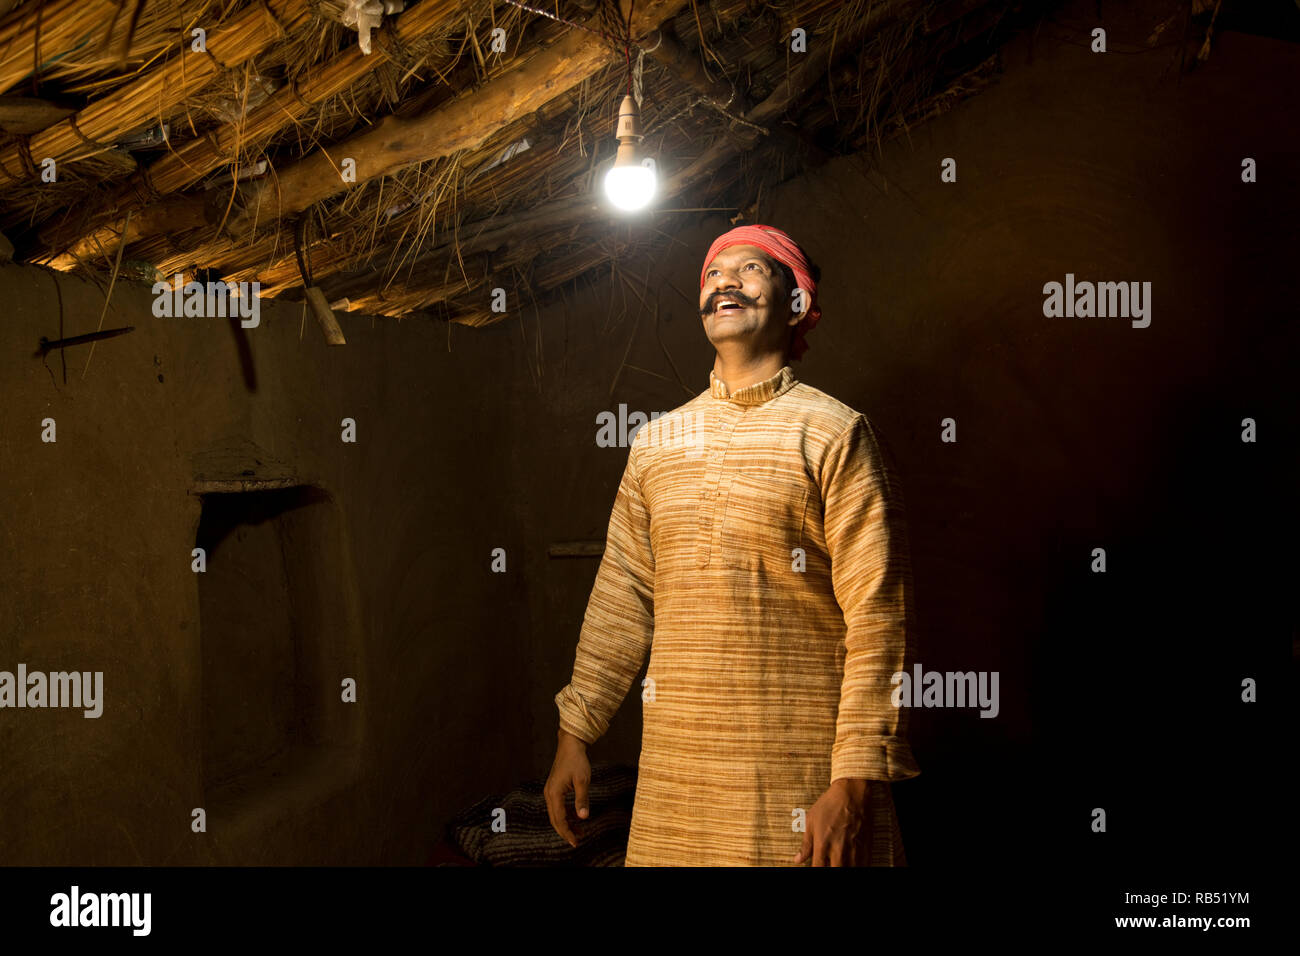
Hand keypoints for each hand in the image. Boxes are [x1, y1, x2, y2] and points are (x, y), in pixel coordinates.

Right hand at [544, 728, 591, 847]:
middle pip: (555, 819)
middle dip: (565, 832)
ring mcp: (550, 791)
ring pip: (556, 814)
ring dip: (566, 824)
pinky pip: (558, 807)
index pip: (559, 819)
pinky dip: (566, 814)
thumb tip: (583, 817)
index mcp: (554, 793)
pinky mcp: (554, 789)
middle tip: (577, 841)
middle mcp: (549, 794)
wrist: (570, 745)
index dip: (567, 833)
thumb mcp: (582, 780)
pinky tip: (576, 817)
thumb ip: (582, 799)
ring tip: (580, 831)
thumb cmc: (577, 761)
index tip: (575, 842)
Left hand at [792, 778, 874, 865]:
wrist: (852, 793)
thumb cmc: (829, 804)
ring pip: (850, 870)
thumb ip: (805, 844)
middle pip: (835, 871)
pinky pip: (864, 865)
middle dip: (831, 870)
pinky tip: (852, 864)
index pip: (818, 868)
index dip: (815, 871)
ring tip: (839, 863)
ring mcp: (854, 849)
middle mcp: (839, 849)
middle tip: (829, 864)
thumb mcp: (811, 821)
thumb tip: (797, 860)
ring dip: (843, 868)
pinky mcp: (866, 846)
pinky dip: (858, 867)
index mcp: (823, 843)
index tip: (815, 867)